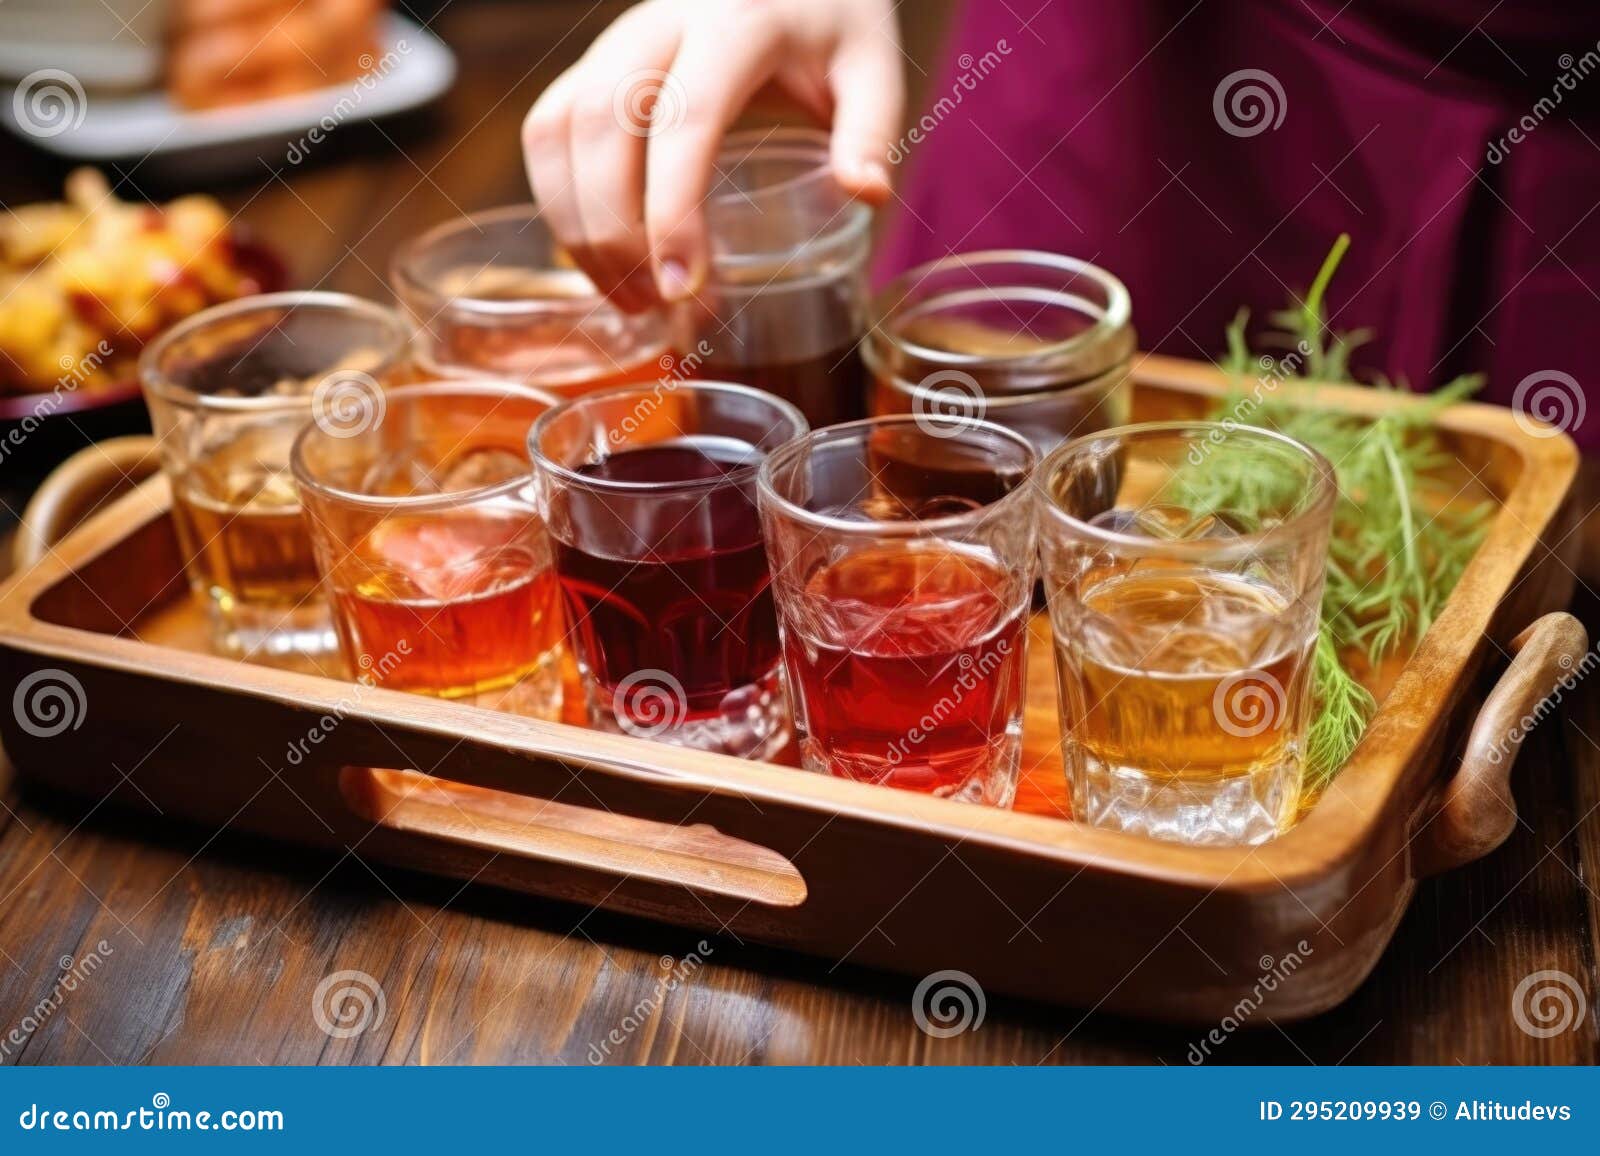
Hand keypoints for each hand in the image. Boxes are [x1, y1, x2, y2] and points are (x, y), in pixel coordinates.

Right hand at [522, 0, 902, 310]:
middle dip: (612, 228)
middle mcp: (660, 22)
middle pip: (600, 124)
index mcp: (735, 23)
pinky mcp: (593, 63)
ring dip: (575, 222)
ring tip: (624, 296)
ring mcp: (616, 38)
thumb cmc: (830, 19)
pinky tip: (599, 257)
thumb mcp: (870, 63)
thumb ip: (870, 129)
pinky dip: (559, 199)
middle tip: (651, 305)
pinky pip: (549, 128)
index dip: (671, 209)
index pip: (685, 118)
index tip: (682, 286)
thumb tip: (866, 196)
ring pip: (557, 126)